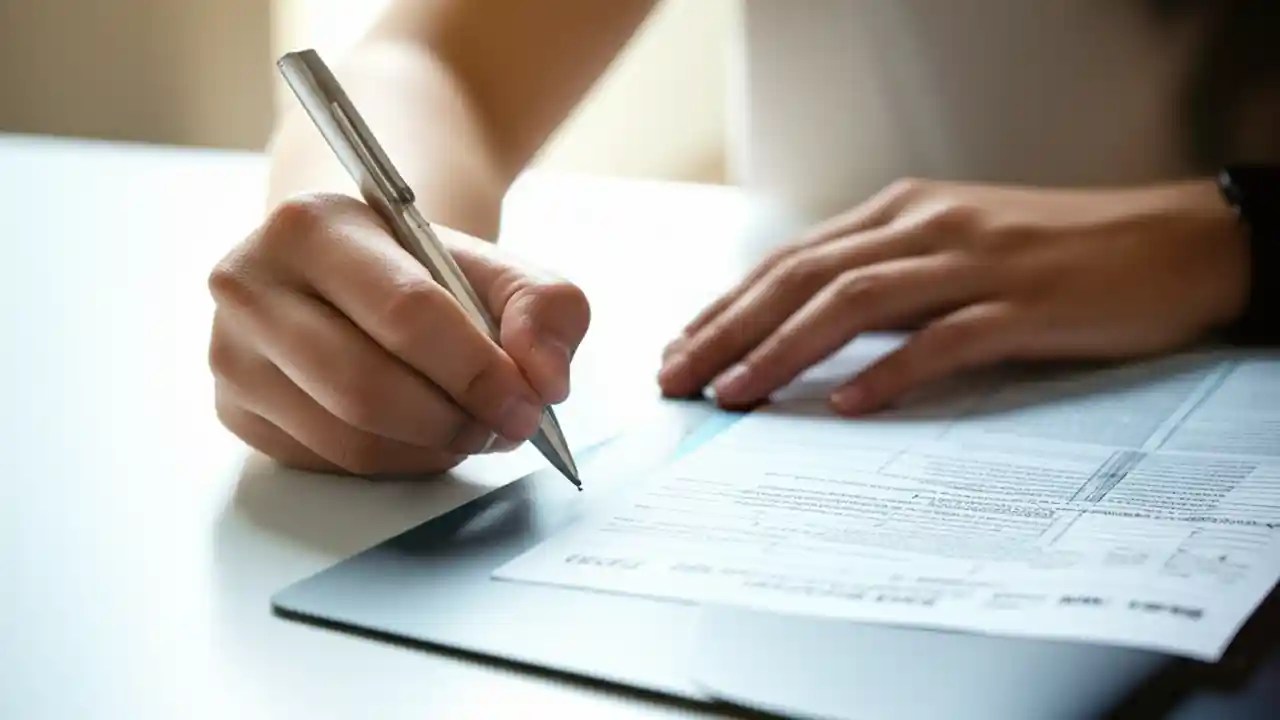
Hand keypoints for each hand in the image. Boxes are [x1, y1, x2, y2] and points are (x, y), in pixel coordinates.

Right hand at [209, 193, 588, 474]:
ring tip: (469, 426)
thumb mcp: (500, 269)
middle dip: (454, 420)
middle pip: (366, 387)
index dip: (477, 371)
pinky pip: (329, 464)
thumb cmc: (426, 273)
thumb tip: (545, 380)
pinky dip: (394, 462)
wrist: (357, 274)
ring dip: (430, 449)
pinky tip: (420, 433)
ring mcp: (233, 352)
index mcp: (313, 225)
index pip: (404, 312)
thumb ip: (546, 309)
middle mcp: (250, 284)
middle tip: (505, 426)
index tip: (528, 404)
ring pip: (348, 438)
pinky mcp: (236, 410)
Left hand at [658, 179, 1248, 413]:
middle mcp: (926, 227)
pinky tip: (846, 405)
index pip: (792, 260)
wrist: (1171, 242)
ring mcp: (973, 263)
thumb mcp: (953, 246)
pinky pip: (943, 340)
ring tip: (735, 394)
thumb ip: (884, 279)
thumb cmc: (1054, 252)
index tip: (682, 348)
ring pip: (854, 302)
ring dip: (784, 350)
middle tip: (679, 378)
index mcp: (901, 212)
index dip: (729, 305)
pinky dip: (889, 372)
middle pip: (803, 277)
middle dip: (730, 329)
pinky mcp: (1022, 304)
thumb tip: (805, 330)